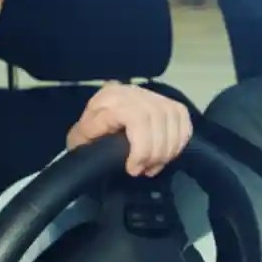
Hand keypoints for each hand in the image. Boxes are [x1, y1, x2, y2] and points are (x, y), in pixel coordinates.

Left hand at [65, 81, 192, 176]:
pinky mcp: (164, 100)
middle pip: (156, 117)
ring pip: (171, 116)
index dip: (141, 149)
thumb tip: (111, 152)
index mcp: (107, 99)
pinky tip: (168, 153)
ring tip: (155, 164)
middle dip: (155, 151)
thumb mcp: (80, 142)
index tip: (133, 170)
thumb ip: (92, 142)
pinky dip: (179, 138)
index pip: (135, 117)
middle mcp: (130, 91)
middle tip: (146, 170)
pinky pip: (182, 116)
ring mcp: (149, 94)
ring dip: (168, 147)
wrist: (96, 126)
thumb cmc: (88, 139)